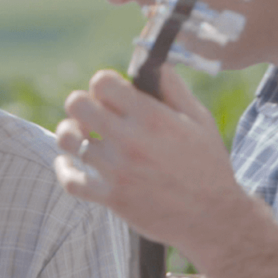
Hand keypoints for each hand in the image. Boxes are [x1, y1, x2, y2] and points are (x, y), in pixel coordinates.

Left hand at [54, 67, 238, 258]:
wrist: (213, 217)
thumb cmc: (207, 164)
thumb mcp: (199, 119)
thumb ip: (173, 87)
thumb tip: (152, 61)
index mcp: (152, 117)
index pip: (102, 83)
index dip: (103, 85)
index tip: (111, 96)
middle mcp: (131, 141)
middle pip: (76, 105)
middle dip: (82, 105)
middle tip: (93, 115)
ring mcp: (118, 171)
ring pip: (68, 140)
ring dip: (70, 134)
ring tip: (81, 136)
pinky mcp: (111, 198)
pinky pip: (70, 181)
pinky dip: (64, 169)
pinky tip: (70, 162)